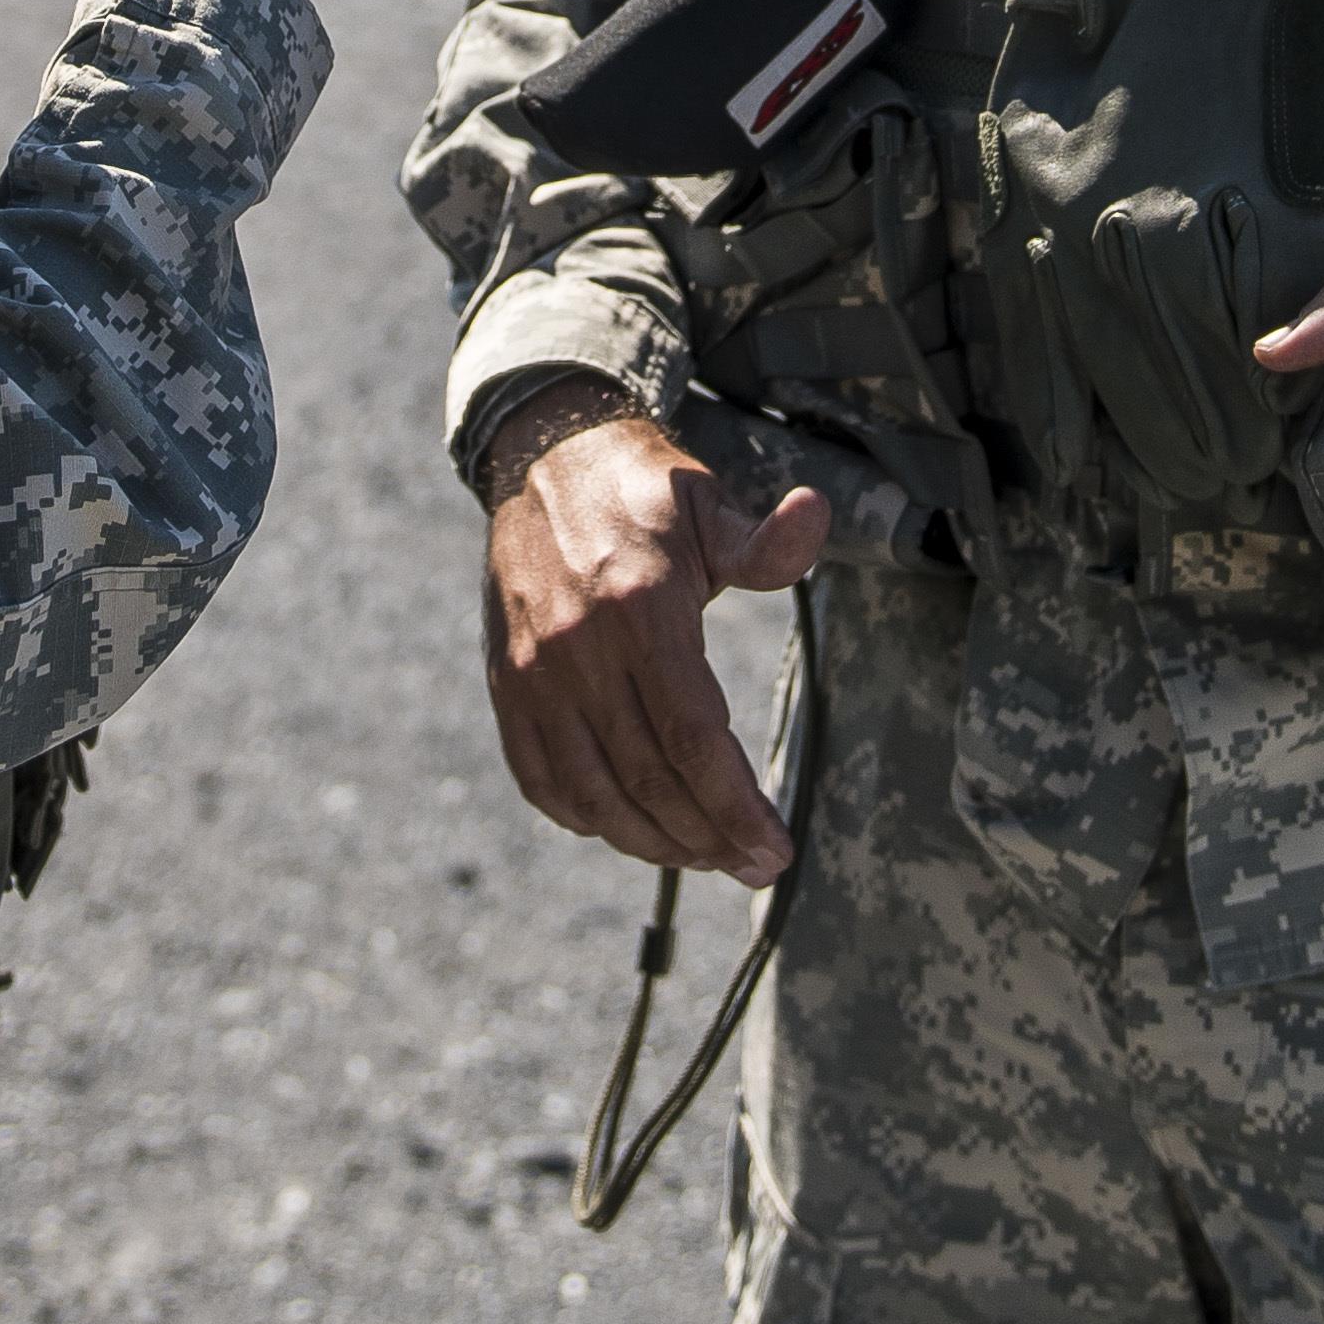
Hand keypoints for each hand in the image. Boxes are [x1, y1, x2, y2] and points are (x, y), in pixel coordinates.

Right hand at [484, 406, 827, 878]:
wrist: (541, 458)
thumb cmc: (640, 489)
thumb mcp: (710, 505)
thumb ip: (766, 539)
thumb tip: (816, 518)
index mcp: (640, 607)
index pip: (693, 739)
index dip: (736, 807)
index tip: (775, 849)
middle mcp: (578, 648)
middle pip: (648, 780)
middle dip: (708, 838)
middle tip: (753, 865)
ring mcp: (534, 672)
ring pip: (593, 794)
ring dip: (651, 842)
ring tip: (702, 855)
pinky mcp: (507, 684)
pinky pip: (541, 777)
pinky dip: (585, 817)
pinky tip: (627, 829)